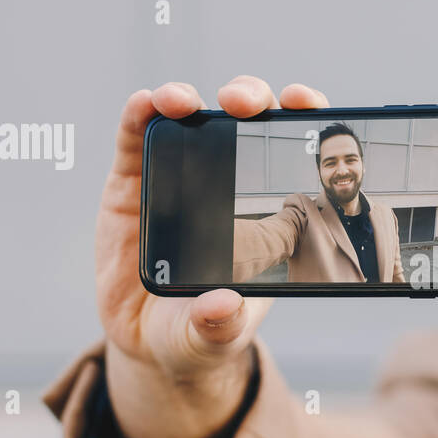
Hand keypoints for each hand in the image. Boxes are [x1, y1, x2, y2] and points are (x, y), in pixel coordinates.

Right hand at [96, 76, 329, 437]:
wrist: (146, 339)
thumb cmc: (198, 331)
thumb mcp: (215, 335)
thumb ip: (221, 326)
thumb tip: (223, 306)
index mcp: (265, 209)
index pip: (293, 151)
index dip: (304, 119)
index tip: (305, 106)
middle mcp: (225, 181)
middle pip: (246, 119)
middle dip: (250, 98)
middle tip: (244, 105)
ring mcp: (177, 174)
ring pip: (190, 116)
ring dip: (187, 98)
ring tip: (182, 103)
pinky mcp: (132, 180)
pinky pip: (134, 136)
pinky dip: (139, 112)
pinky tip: (143, 105)